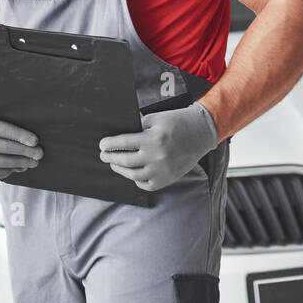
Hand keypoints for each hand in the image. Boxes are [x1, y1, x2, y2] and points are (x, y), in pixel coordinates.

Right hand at [0, 99, 42, 179]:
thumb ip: (1, 117)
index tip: (36, 141)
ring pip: (2, 162)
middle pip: (6, 148)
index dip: (22, 136)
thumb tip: (27, 128)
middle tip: (40, 154)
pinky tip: (17, 167)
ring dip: (20, 163)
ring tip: (33, 162)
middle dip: (26, 152)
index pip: (5, 130)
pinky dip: (7, 171)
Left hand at [99, 102, 219, 191]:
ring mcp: (162, 170)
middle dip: (111, 158)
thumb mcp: (156, 119)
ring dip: (121, 170)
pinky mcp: (168, 179)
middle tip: (104, 155)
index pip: (124, 143)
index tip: (102, 145)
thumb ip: (138, 126)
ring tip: (115, 164)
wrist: (201, 133)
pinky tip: (132, 173)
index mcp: (153, 139)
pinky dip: (137, 180)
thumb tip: (120, 135)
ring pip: (134, 175)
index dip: (109, 145)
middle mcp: (157, 157)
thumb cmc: (177, 122)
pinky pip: (147, 184)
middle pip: (125, 161)